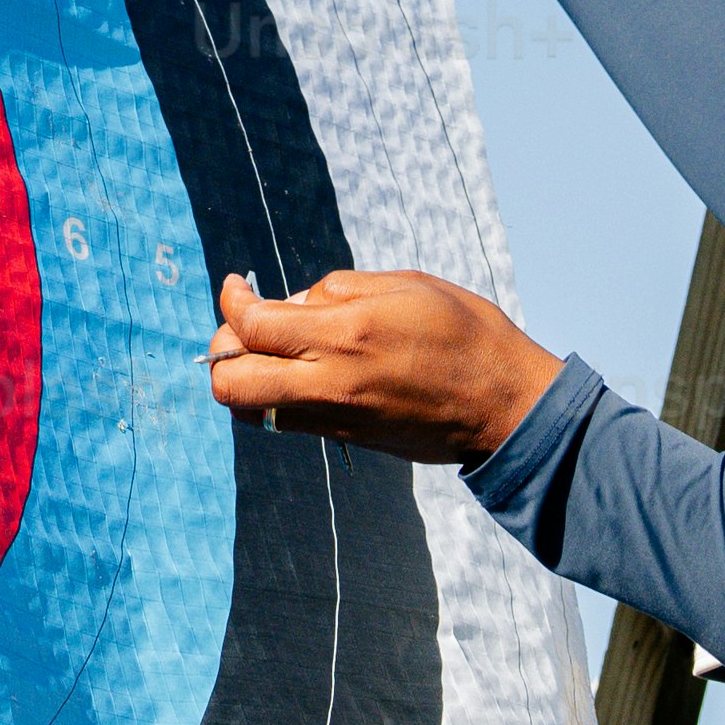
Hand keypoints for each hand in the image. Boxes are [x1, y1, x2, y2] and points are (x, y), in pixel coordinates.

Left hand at [207, 266, 562, 466]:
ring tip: (269, 350)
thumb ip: (339, 290)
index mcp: (345, 332)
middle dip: (220, 351)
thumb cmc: (465, 333)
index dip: (232, 301)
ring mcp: (335, 416)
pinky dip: (276, 394)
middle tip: (241, 326)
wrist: (505, 405)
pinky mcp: (347, 437)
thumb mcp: (405, 286)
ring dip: (244, 377)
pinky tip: (303, 370)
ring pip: (251, 411)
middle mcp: (330, 381)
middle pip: (231, 383)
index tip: (236, 287)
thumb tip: (292, 303)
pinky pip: (287, 420)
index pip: (252, 324)